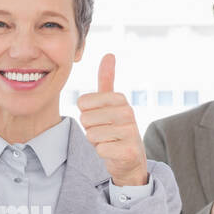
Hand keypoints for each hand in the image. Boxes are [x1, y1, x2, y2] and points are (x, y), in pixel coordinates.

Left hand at [77, 54, 147, 186]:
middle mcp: (128, 113)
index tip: (99, 118)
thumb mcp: (111, 103)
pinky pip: (100, 150)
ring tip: (109, 141)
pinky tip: (114, 152)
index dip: (86, 114)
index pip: (83, 103)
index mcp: (120, 99)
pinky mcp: (129, 151)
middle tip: (104, 132)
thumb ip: (107, 80)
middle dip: (90, 129)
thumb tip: (109, 54)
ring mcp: (131, 132)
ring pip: (92, 135)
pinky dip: (103, 153)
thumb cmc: (115, 128)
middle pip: (86, 119)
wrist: (130, 159)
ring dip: (97, 141)